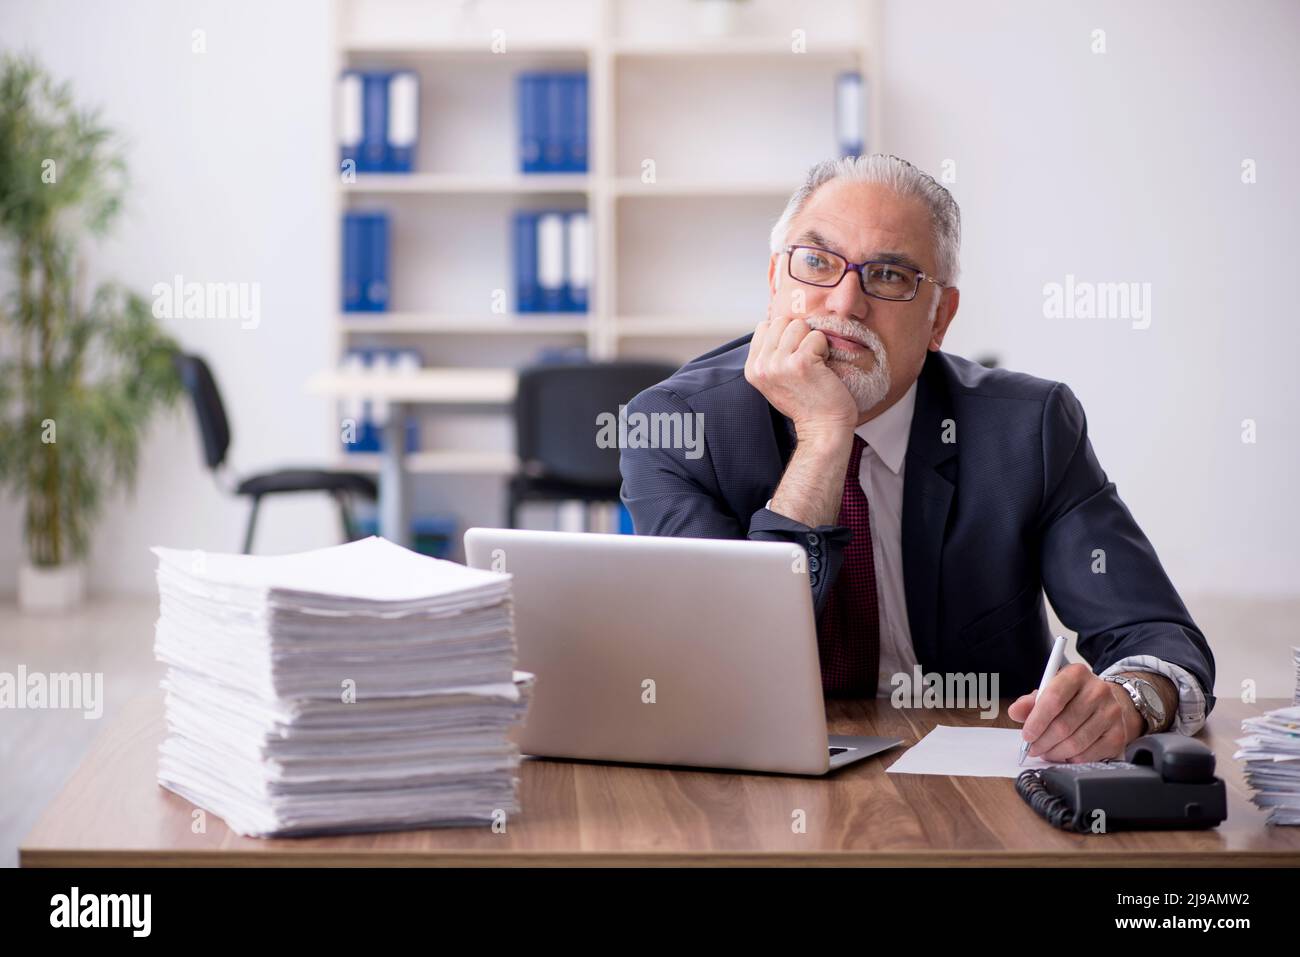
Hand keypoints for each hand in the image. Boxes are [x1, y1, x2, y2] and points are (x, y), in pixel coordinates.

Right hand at [744, 308, 857, 442]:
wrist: (822, 428)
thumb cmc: (806, 403)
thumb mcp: (776, 380)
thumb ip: (770, 355)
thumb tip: (776, 324)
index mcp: (752, 368)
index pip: (764, 326)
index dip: (784, 335)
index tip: (793, 356)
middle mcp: (761, 365)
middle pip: (780, 321)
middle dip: (798, 334)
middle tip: (806, 360)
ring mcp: (779, 364)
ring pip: (798, 325)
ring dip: (812, 341)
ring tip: (814, 363)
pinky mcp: (800, 363)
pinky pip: (816, 336)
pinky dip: (825, 348)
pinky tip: (823, 368)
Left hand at [1007, 663, 1143, 762]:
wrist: (1106, 702)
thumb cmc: (1072, 698)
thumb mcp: (1049, 692)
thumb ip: (1030, 702)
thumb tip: (1016, 712)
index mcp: (1076, 674)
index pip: (1054, 698)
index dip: (1037, 720)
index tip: (1026, 735)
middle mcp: (1098, 690)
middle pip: (1064, 725)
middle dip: (1043, 741)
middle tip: (1032, 749)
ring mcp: (1111, 713)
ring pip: (1076, 742)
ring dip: (1055, 752)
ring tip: (1046, 752)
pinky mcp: (1118, 734)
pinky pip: (1090, 754)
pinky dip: (1072, 759)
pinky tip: (1064, 755)